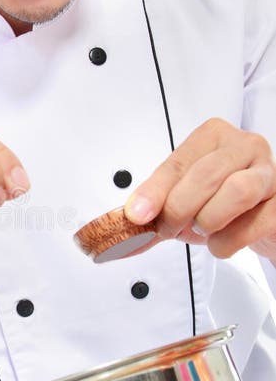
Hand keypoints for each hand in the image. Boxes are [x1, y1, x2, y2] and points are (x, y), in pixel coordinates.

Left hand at [124, 118, 275, 260]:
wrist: (261, 221)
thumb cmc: (220, 205)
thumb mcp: (183, 203)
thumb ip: (154, 214)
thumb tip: (120, 231)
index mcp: (213, 137)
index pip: (178, 163)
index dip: (155, 191)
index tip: (137, 215)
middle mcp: (244, 146)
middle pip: (205, 174)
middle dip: (179, 207)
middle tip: (169, 229)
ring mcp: (269, 172)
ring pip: (237, 190)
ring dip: (209, 219)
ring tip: (201, 230)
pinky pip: (256, 222)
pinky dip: (230, 240)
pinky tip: (221, 243)